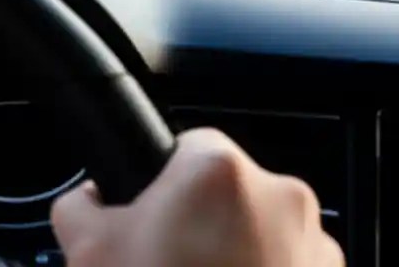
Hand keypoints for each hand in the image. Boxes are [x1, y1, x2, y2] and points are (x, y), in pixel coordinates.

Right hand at [51, 128, 343, 266]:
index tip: (149, 216)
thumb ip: (81, 205)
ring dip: (237, 256)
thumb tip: (89, 200)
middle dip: (200, 223)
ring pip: (263, 233)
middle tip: (169, 265)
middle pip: (228, 193)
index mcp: (217, 172)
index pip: (185, 143)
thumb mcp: (86, 250)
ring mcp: (317, 247)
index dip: (160, 182)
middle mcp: (280, 198)